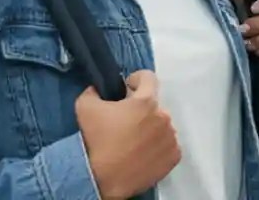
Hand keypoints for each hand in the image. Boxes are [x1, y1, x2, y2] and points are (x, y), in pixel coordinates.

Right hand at [76, 70, 179, 198]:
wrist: (102, 179)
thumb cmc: (96, 141)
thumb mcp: (85, 107)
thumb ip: (93, 91)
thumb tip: (98, 89)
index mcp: (146, 101)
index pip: (149, 78)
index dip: (136, 80)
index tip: (128, 89)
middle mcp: (163, 117)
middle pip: (154, 106)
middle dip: (140, 110)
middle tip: (124, 123)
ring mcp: (171, 138)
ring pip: (162, 126)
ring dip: (150, 128)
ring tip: (133, 141)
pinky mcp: (173, 156)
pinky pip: (168, 144)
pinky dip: (158, 146)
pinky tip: (142, 153)